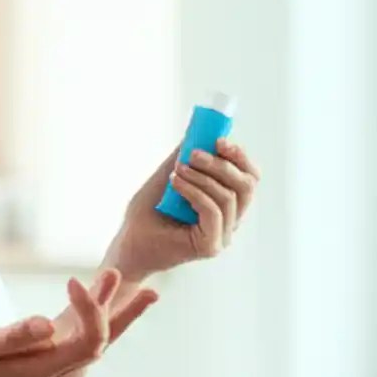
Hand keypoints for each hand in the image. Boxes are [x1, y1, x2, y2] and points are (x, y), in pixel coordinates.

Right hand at [0, 269, 157, 376]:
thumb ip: (14, 337)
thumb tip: (49, 325)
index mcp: (44, 368)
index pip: (86, 342)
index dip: (89, 310)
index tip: (70, 280)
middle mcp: (54, 365)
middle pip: (101, 341)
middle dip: (125, 316)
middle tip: (152, 293)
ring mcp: (51, 357)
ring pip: (91, 334)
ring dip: (110, 307)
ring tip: (124, 279)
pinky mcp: (43, 346)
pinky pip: (74, 327)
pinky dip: (89, 307)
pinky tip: (92, 286)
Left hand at [107, 138, 260, 279]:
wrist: (127, 245)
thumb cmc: (146, 215)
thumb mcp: (167, 176)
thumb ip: (184, 157)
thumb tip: (198, 130)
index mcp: (226, 205)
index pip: (249, 178)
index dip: (239, 157)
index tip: (219, 139)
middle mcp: (229, 222)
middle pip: (247, 186)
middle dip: (222, 164)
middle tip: (194, 153)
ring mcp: (222, 236)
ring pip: (228, 197)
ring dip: (202, 176)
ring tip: (177, 169)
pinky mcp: (210, 246)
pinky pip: (212, 210)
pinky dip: (194, 191)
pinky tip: (175, 183)